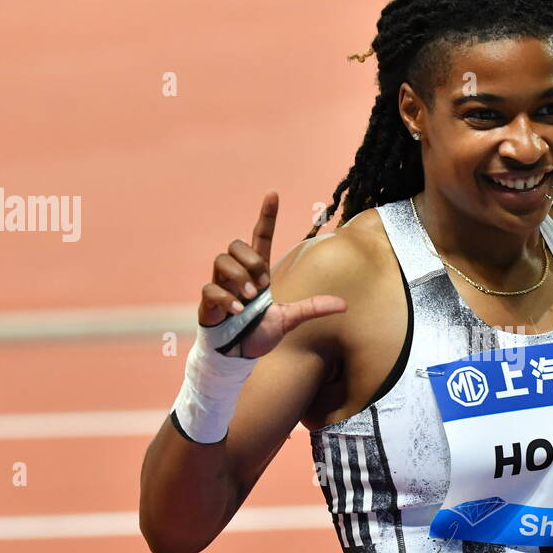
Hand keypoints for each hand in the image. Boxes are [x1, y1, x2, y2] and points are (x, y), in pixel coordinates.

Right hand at [198, 190, 346, 357]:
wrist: (238, 357)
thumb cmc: (259, 334)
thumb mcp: (289, 319)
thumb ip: (311, 308)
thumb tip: (344, 305)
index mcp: (257, 273)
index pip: (260, 236)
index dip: (266, 216)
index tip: (273, 194)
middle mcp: (238, 275)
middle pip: (236, 244)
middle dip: (251, 261)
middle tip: (262, 286)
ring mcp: (221, 286)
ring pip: (221, 260)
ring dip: (239, 277)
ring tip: (250, 298)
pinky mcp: (208, 303)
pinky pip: (211, 288)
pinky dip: (226, 298)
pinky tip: (239, 311)